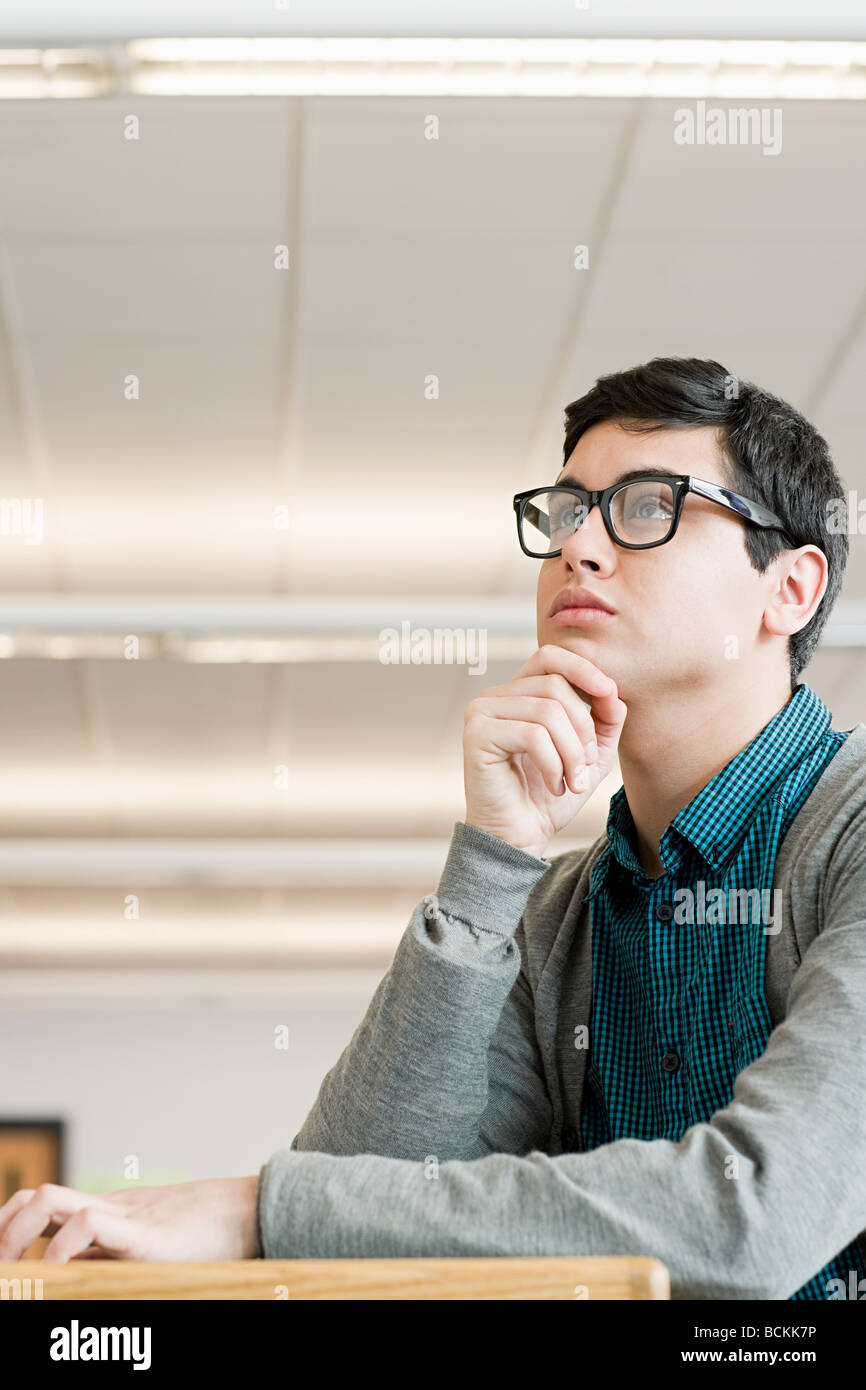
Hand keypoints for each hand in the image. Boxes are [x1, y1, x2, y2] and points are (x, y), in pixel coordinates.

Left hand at [0, 1176, 259, 1262]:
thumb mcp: (147, 1246)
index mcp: (106, 1213)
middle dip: (3, 1231)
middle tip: (0, 1267)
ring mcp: (120, 1216)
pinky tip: (57, 1272)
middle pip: (33, 1199)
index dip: (9, 1229)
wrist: (250, 1212)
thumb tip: (71, 1280)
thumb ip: (111, 1257)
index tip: (1, 1259)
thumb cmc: (206, 1235)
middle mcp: (106, 1208)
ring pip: (47, 1202)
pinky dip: (60, 1247)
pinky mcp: (139, 1233)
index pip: (41, 1209)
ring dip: (16, 1235)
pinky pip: (85, 1226)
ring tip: (12, 1269)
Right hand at [462, 645, 626, 858]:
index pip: (550, 657)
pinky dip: (554, 763)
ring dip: (572, 752)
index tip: (610, 695)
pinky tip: (555, 784)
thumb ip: (605, 719)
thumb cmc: (551, 796)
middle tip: (586, 766)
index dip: (583, 669)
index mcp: (518, 693)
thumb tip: (612, 691)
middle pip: (555, 686)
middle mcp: (495, 696)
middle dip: (583, 728)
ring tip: (573, 781)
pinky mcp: (476, 735)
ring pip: (547, 710)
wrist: (522, 836)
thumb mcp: (591, 754)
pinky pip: (532, 734)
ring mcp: (481, 712)